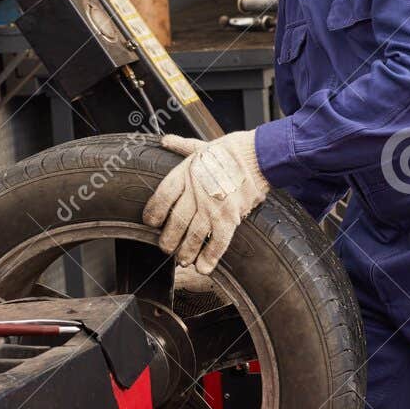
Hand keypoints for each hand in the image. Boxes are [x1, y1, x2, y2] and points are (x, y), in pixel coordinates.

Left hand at [142, 132, 269, 273]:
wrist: (258, 155)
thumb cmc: (230, 151)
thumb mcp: (202, 146)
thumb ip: (181, 146)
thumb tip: (165, 140)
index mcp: (186, 173)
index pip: (162, 197)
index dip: (153, 213)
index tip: (151, 222)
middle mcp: (196, 191)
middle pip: (175, 221)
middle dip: (168, 239)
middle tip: (166, 248)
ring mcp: (213, 206)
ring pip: (193, 235)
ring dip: (186, 252)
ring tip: (182, 260)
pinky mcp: (230, 217)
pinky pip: (218, 242)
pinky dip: (210, 257)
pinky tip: (203, 268)